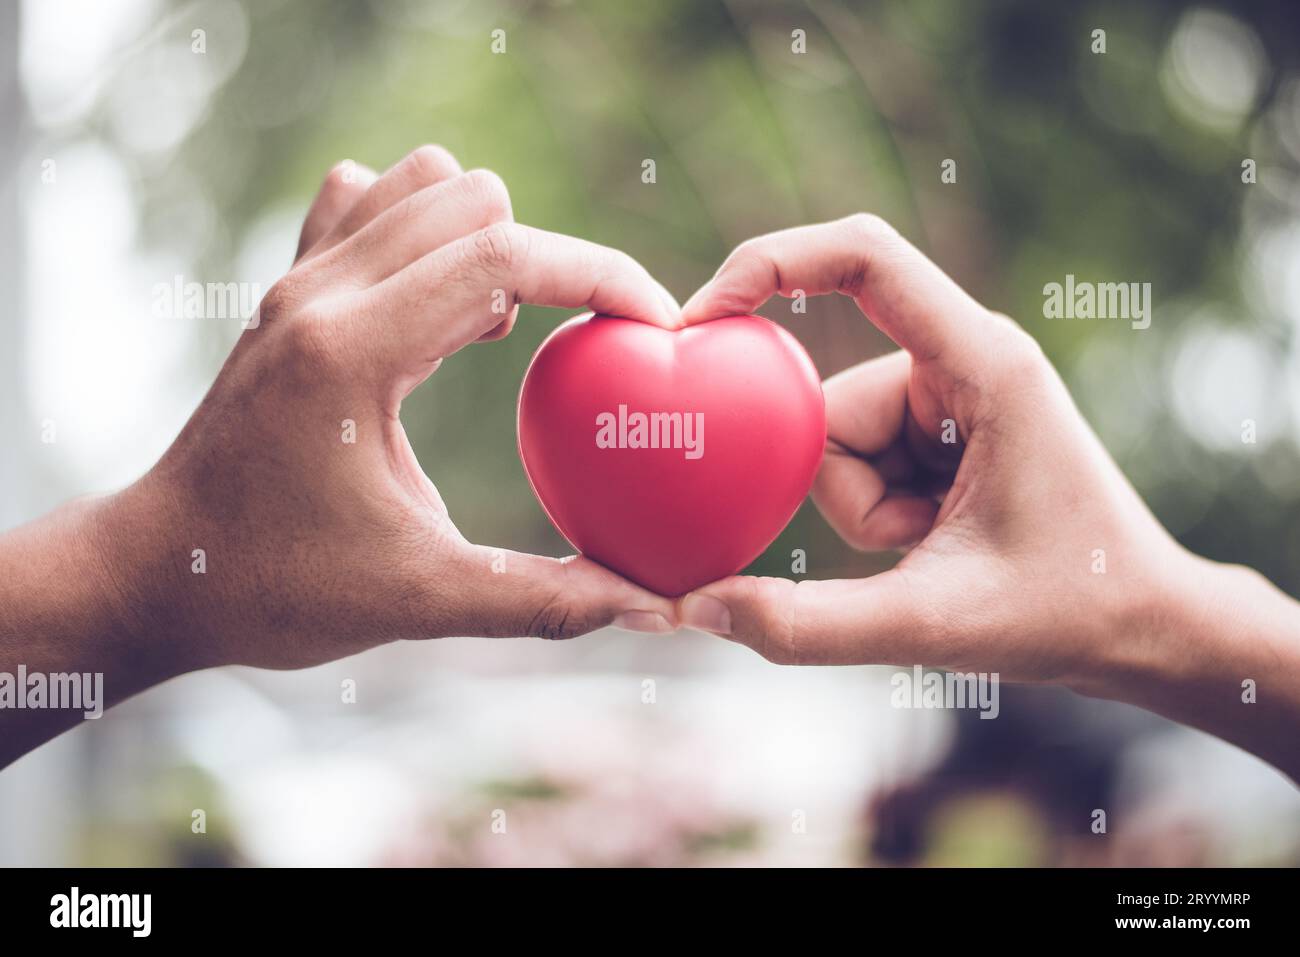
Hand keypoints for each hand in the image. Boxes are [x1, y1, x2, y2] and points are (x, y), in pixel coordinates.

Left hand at [96, 146, 681, 671]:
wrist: (158, 572)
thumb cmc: (275, 588)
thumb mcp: (420, 601)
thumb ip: (542, 601)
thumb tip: (650, 607)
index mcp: (350, 353)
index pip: (503, 257)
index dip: (601, 276)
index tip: (654, 324)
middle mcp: (317, 293)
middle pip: (470, 196)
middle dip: (547, 256)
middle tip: (566, 347)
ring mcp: (295, 281)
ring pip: (419, 180)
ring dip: (483, 234)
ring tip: (493, 330)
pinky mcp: (287, 289)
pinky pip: (368, 202)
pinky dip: (424, 232)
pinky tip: (432, 312)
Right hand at [675, 215, 1299, 778]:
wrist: (1144, 627)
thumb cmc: (1069, 611)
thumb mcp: (931, 624)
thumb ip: (807, 625)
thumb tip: (695, 608)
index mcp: (984, 362)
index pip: (864, 258)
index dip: (770, 262)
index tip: (701, 317)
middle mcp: (964, 358)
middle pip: (828, 400)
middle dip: (846, 493)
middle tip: (915, 545)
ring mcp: (949, 392)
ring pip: (836, 439)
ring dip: (865, 511)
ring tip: (935, 547)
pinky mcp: (939, 427)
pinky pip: (858, 459)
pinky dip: (876, 512)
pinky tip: (934, 540)